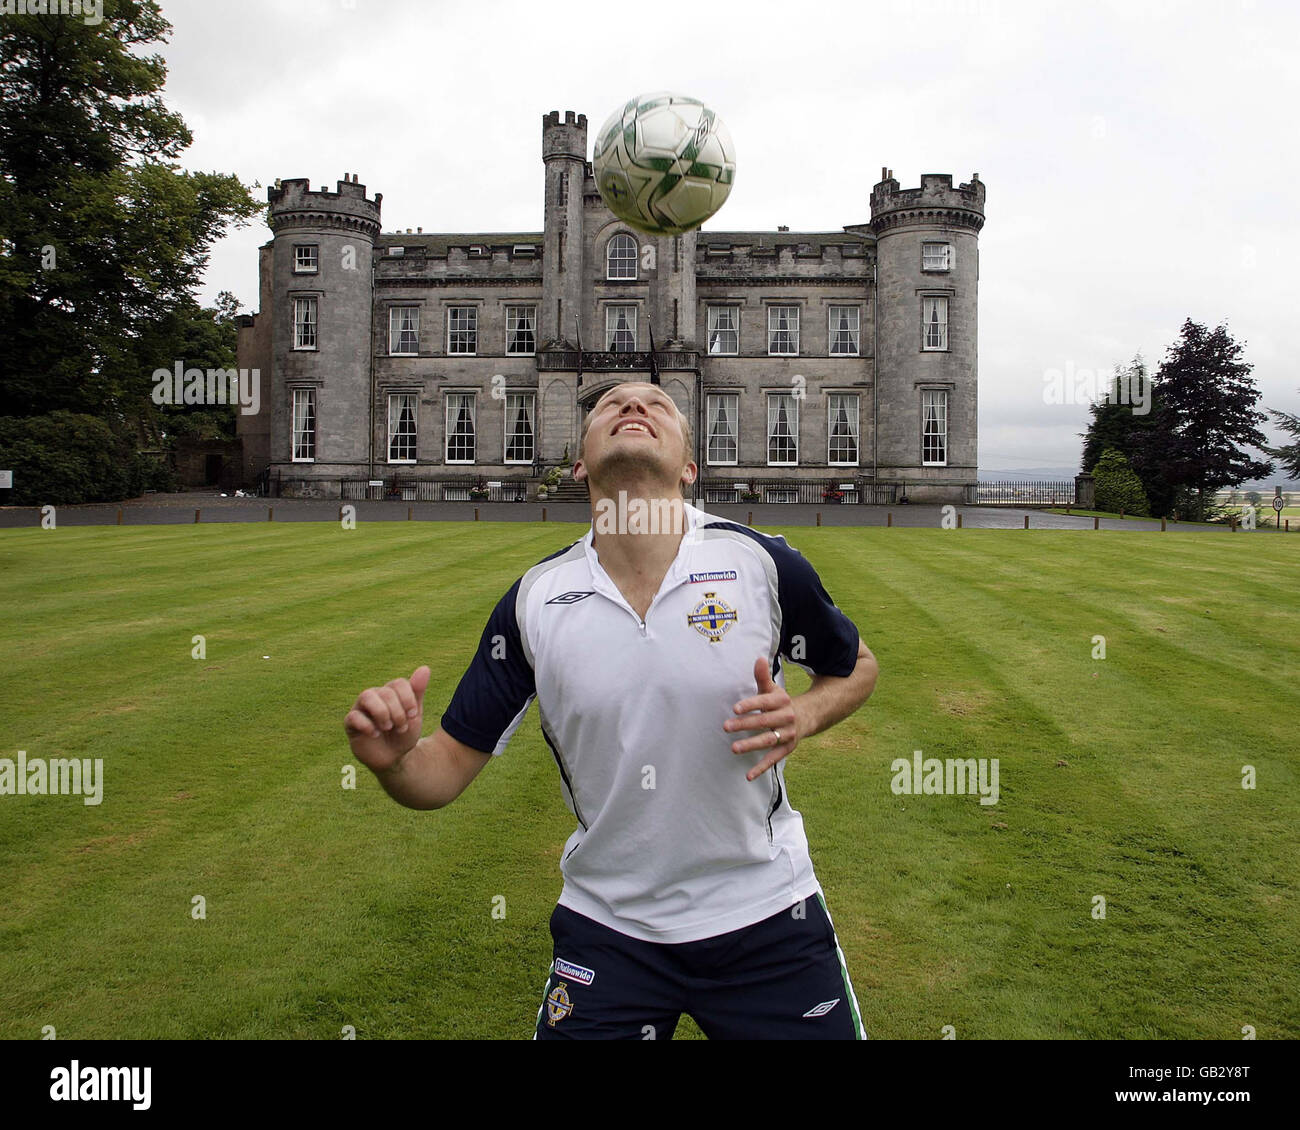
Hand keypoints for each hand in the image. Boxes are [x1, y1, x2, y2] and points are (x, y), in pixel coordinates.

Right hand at [344, 665, 430, 773]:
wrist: (394, 757)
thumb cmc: (403, 733)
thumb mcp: (414, 714)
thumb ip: (417, 691)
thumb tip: (425, 668)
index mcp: (391, 692)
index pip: (399, 683)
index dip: (408, 699)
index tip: (413, 715)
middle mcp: (375, 696)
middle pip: (385, 691)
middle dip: (398, 712)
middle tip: (401, 727)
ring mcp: (361, 708)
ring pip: (366, 696)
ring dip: (382, 713)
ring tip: (387, 728)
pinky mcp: (351, 724)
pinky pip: (353, 716)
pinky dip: (367, 725)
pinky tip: (376, 734)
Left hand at [724, 656, 798, 780]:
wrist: (807, 717)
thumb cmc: (779, 702)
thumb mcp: (773, 689)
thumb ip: (762, 676)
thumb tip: (758, 658)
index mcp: (781, 700)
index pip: (764, 702)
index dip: (750, 705)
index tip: (735, 708)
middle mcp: (786, 717)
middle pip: (764, 722)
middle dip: (745, 725)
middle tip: (726, 727)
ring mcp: (787, 734)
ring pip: (768, 740)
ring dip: (751, 745)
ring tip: (733, 748)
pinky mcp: (787, 748)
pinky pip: (773, 759)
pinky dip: (761, 768)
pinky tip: (748, 775)